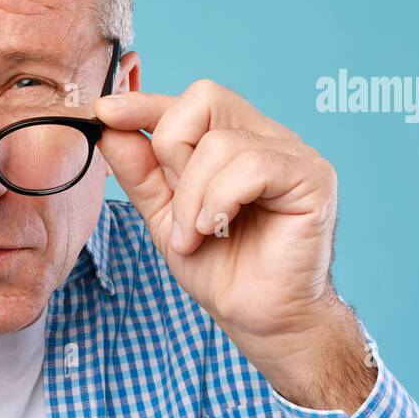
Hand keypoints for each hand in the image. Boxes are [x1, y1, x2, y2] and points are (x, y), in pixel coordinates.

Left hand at [95, 79, 373, 410]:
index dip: (146, 102)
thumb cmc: (221, 269)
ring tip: (195, 236)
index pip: (191, 101)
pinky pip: (252, 166)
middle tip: (176, 209)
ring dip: (191, 197)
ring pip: (220, 143)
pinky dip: (219, 200)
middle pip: (205, 100)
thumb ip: (140, 171)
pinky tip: (216, 229)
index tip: (105, 112)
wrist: (259, 318)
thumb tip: (110, 126)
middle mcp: (267, 138)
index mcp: (236, 140)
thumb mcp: (164, 215)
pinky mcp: (313, 178)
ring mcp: (293, 155)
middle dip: (172, 152)